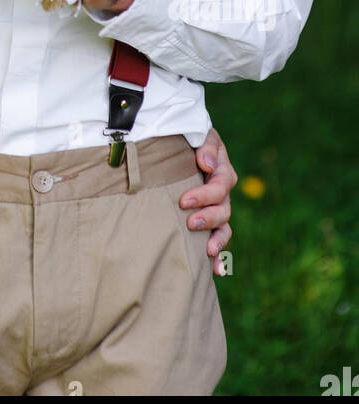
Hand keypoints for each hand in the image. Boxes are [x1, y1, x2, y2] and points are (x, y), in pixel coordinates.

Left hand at [183, 127, 236, 276]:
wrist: (179, 144)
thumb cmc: (188, 138)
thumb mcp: (199, 133)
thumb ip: (206, 146)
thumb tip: (206, 163)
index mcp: (221, 170)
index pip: (221, 185)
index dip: (206, 195)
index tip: (185, 201)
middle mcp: (222, 192)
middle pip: (223, 209)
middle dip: (208, 218)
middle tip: (190, 222)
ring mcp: (216, 208)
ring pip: (224, 227)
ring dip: (217, 240)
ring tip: (207, 250)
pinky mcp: (208, 222)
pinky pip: (218, 240)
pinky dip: (219, 256)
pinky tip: (217, 270)